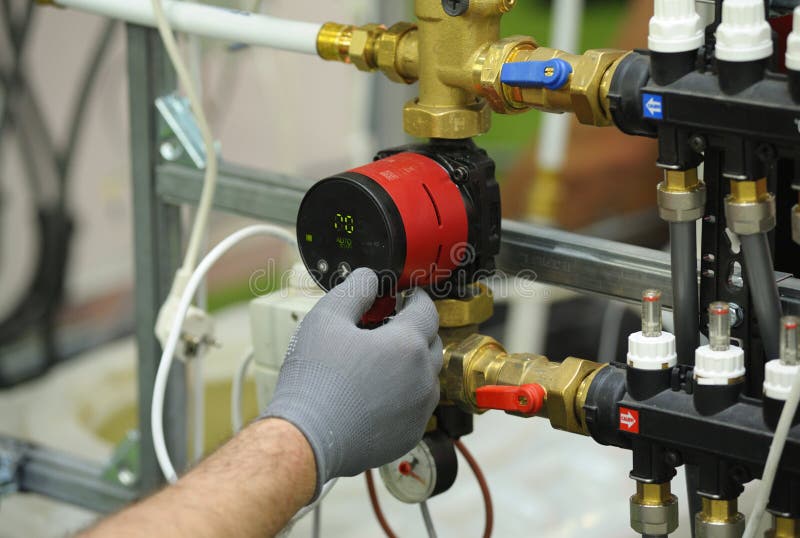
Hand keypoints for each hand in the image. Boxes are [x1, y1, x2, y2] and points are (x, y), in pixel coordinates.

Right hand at [262, 268, 442, 497]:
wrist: (306, 438)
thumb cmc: (315, 381)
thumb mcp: (327, 318)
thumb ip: (355, 289)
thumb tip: (370, 278)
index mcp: (407, 345)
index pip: (427, 310)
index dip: (416, 297)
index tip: (407, 294)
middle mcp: (423, 378)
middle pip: (431, 342)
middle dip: (414, 329)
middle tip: (388, 326)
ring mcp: (419, 410)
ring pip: (427, 376)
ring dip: (412, 363)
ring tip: (380, 361)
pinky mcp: (410, 434)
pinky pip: (417, 406)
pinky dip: (405, 394)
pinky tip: (376, 392)